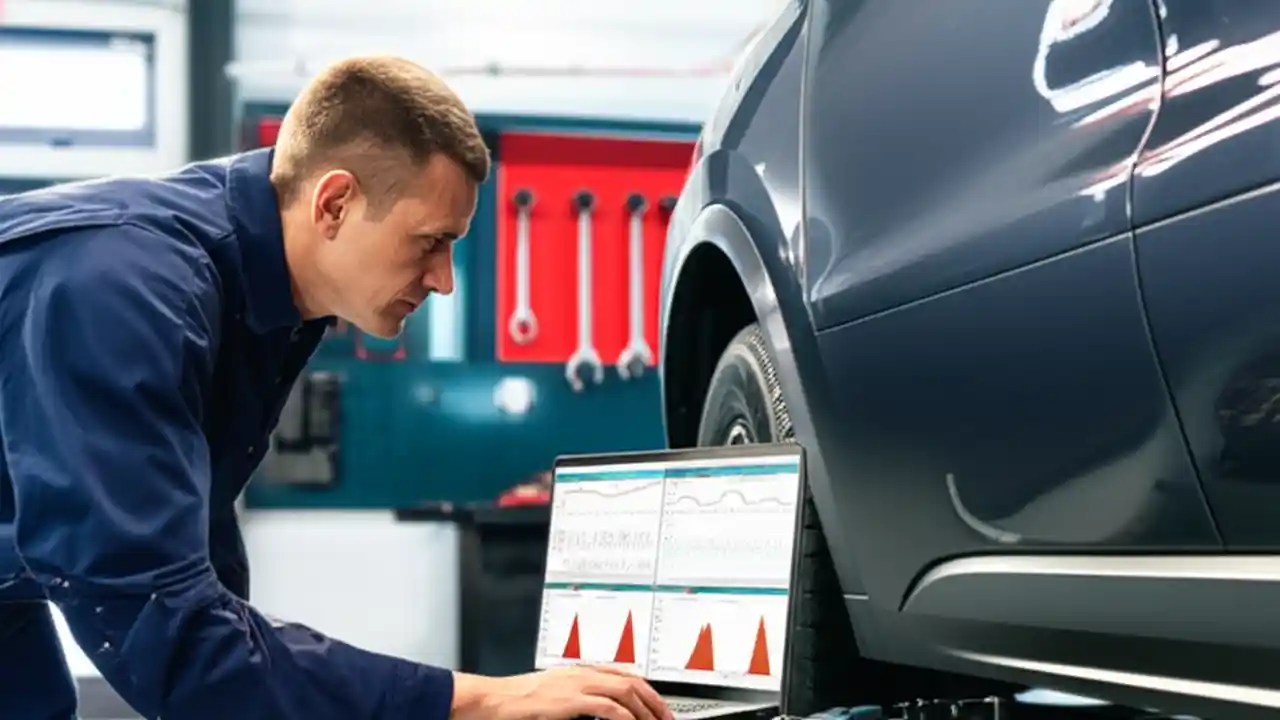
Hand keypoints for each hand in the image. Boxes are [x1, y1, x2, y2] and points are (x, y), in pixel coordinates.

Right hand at [452, 666, 672, 719]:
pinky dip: (625, 718)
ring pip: (624, 692)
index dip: (645, 689)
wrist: (495, 699)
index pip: (623, 674)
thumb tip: (597, 711)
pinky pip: (608, 708)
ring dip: (644, 711)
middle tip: (665, 719)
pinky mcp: (570, 701)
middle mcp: (582, 674)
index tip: (657, 705)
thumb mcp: (553, 694)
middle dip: (653, 701)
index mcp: (579, 671)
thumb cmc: (518, 700)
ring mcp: (577, 685)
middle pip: (631, 681)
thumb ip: (577, 698)